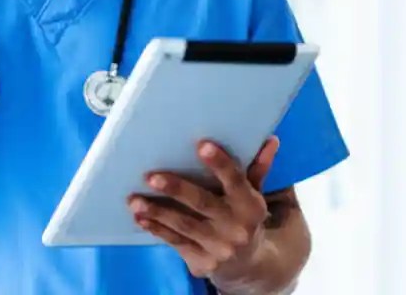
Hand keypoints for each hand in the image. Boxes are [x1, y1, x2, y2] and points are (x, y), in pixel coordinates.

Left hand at [129, 137, 280, 280]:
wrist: (249, 265)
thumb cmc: (245, 219)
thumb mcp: (255, 195)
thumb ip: (258, 168)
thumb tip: (270, 140)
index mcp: (251, 206)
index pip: (236, 181)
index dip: (220, 163)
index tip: (202, 145)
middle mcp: (236, 227)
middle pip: (203, 204)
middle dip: (177, 189)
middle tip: (151, 175)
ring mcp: (218, 247)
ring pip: (184, 225)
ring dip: (158, 211)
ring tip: (134, 198)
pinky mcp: (202, 262)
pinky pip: (176, 243)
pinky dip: (157, 230)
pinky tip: (140, 217)